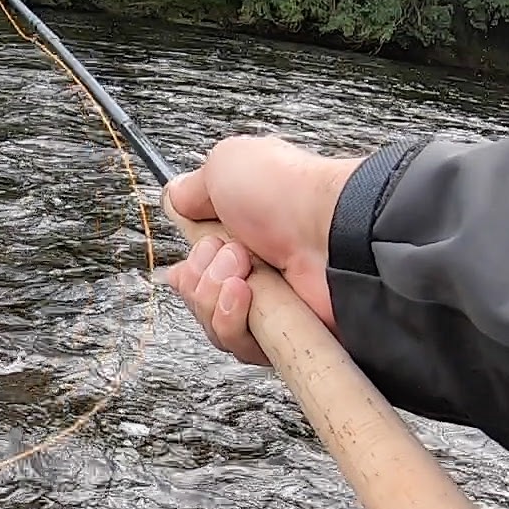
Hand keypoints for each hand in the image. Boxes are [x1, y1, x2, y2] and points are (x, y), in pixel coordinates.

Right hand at [163, 136, 361, 365]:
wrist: (333, 234)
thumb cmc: (289, 196)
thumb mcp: (227, 165)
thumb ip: (193, 187)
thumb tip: (175, 197)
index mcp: (244, 234)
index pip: (198, 266)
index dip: (191, 264)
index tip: (200, 249)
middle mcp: (257, 271)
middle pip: (199, 296)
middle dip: (202, 275)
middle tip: (233, 254)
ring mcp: (270, 305)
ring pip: (212, 323)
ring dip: (215, 296)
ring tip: (244, 275)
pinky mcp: (281, 335)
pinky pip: (236, 343)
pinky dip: (233, 320)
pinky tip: (249, 295)